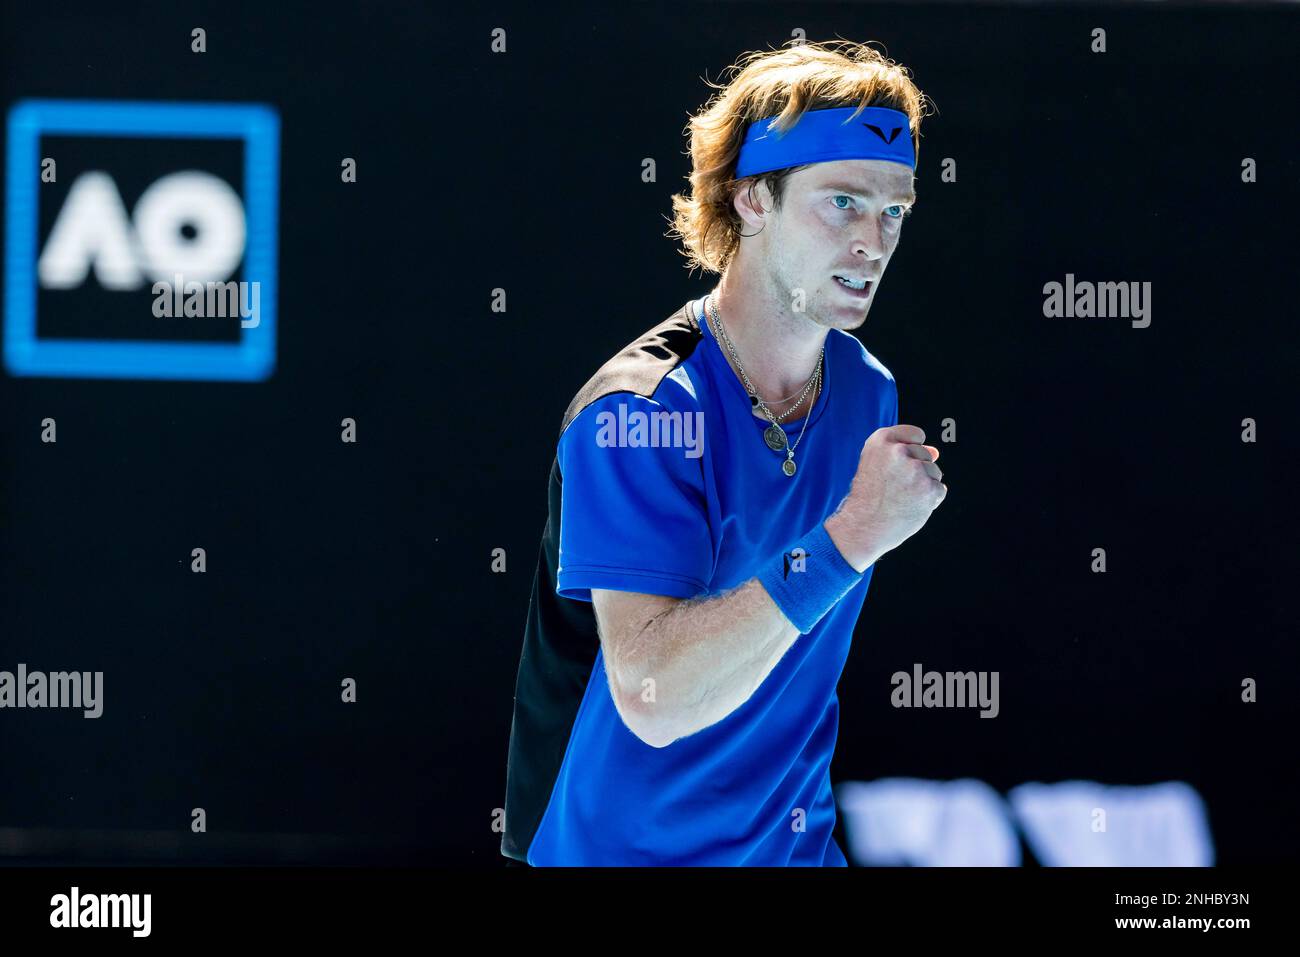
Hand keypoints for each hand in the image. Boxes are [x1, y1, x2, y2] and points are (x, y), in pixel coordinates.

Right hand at [824, 424, 945, 571]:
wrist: (862, 527)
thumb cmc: (869, 497)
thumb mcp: (877, 465)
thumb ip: (905, 452)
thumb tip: (936, 451)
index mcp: (881, 440)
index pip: (915, 434)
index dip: (908, 451)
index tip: (895, 467)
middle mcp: (899, 451)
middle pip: (925, 455)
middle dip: (915, 471)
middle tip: (893, 488)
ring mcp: (915, 470)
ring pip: (934, 472)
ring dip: (923, 486)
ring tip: (901, 499)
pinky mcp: (929, 489)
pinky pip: (939, 490)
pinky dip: (929, 501)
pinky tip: (910, 507)